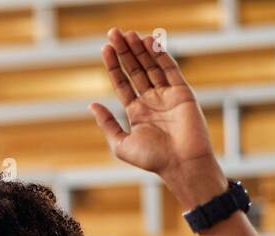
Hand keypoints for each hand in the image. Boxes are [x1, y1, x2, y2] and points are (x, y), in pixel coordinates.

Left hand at [89, 28, 225, 205]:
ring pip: (151, 66)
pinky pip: (169, 69)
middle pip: (135, 69)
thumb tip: (91, 105)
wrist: (180, 164)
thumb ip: (107, 123)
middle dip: (124, 52)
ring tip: (128, 34)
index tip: (105, 48)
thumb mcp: (120, 143)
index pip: (122, 82)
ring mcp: (167, 95)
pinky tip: (149, 41)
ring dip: (139, 49)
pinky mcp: (182, 92)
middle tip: (114, 33)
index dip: (113, 65)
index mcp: (136, 112)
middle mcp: (151, 100)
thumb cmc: (151, 159)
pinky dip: (160, 54)